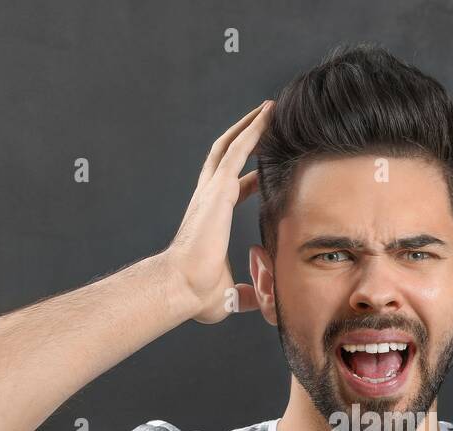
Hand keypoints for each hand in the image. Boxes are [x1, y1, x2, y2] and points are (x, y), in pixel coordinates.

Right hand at [162, 101, 271, 323]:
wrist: (183, 288)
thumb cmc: (197, 293)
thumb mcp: (229, 294)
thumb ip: (244, 292)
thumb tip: (255, 300)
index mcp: (210, 218)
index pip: (233, 189)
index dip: (250, 176)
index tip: (265, 169)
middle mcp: (208, 198)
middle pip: (226, 156)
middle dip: (245, 137)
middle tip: (266, 121)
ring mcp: (210, 191)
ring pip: (231, 146)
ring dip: (250, 126)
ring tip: (270, 108)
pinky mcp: (216, 190)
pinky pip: (236, 151)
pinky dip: (251, 131)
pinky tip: (266, 116)